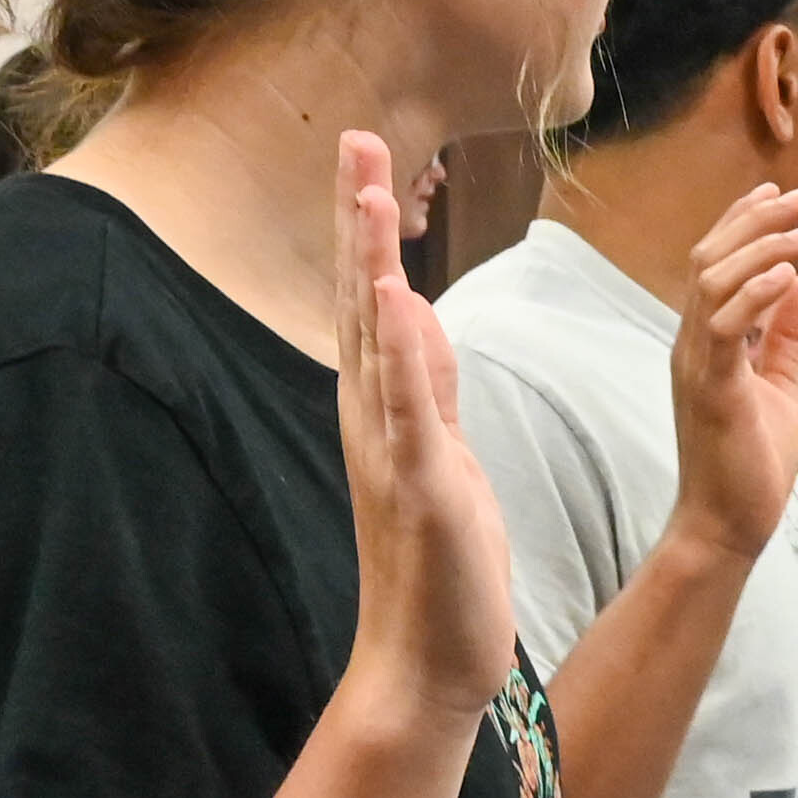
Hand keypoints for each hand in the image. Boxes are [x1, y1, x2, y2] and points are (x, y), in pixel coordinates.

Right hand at [330, 133, 518, 723]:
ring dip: (369, 260)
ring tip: (367, 187)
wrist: (427, 661)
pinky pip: (409, 407)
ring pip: (376, 338)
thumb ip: (428, 387)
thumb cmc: (438, 567)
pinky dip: (402, 351)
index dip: (366, 227)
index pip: (372, 300)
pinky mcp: (420, 485)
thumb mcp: (443, 456)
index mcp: (385, 409)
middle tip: (354, 135)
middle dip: (357, 216)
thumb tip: (412, 311)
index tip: (366, 157)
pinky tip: (396, 297)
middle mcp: (373, 419)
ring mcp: (391, 449)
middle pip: (360, 298)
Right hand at [668, 183, 797, 562]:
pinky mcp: (710, 388)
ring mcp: (695, 364)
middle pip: (710, 257)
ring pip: (712, 280)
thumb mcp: (781, 387)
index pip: (715, 264)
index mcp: (705, 340)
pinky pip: (724, 325)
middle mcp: (691, 343)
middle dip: (754, 220)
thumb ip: (788, 338)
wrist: (728, 524)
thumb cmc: (750, 462)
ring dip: (760, 248)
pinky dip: (755, 293)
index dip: (744, 223)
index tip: (781, 195)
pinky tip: (788, 276)